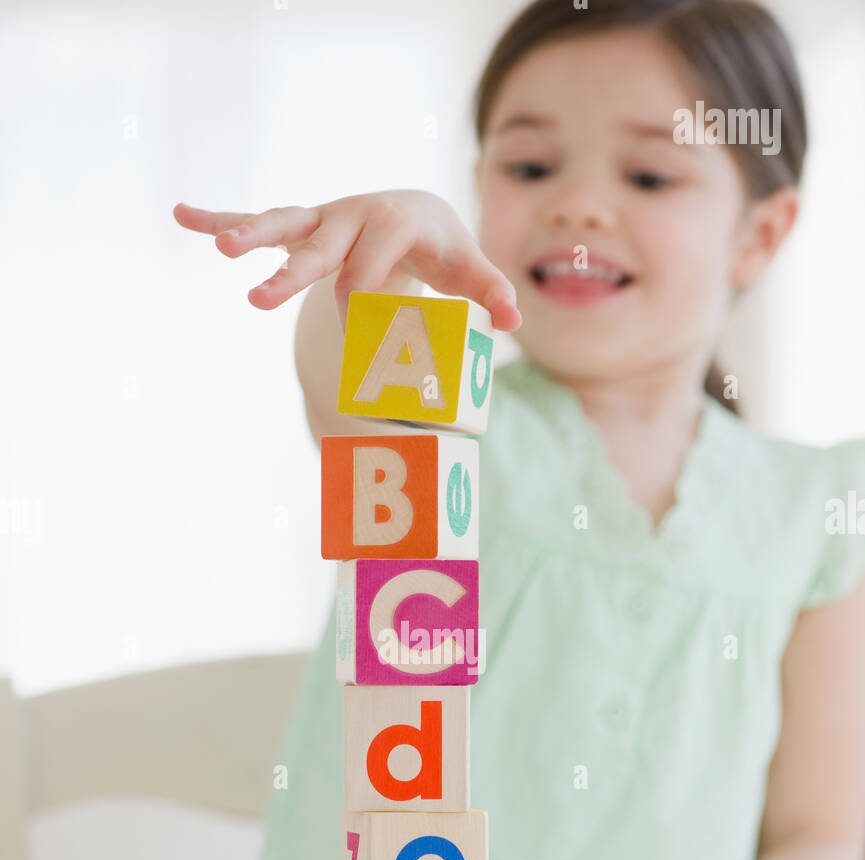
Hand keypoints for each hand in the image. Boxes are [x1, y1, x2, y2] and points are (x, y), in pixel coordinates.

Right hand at [173, 190, 520, 330]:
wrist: (419, 209)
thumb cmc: (443, 246)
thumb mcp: (468, 266)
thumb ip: (490, 290)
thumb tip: (514, 319)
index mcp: (393, 222)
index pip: (370, 264)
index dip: (360, 298)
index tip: (355, 328)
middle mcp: (352, 214)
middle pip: (319, 247)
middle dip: (291, 274)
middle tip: (258, 300)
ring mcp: (322, 218)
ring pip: (281, 225)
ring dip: (248, 235)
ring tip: (216, 247)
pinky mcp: (303, 225)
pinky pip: (256, 217)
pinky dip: (217, 216)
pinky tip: (181, 215)